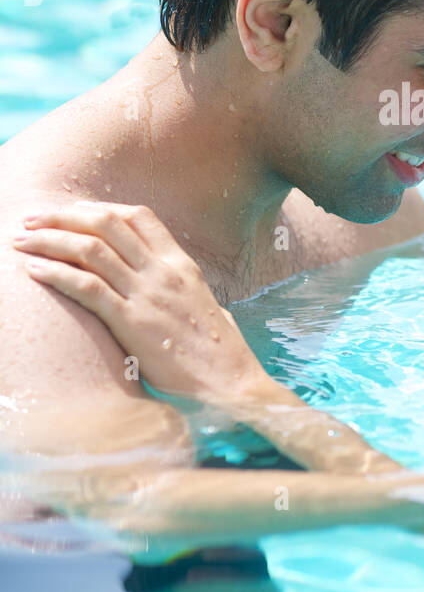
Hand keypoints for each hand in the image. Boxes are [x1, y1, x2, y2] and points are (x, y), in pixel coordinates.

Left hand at [14, 201, 261, 403]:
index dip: (100, 209)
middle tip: (33, 218)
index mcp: (182, 265)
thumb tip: (174, 294)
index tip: (73, 213)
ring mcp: (148, 295)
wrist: (232, 383)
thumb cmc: (221, 355)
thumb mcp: (206, 308)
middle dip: (64, 216)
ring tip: (23, 240)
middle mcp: (163, 271)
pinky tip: (35, 271)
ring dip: (50, 240)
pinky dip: (56, 274)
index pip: (139, 217)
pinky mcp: (132, 323)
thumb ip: (184, 292)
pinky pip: (87, 287)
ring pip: (91, 249)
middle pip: (107, 223)